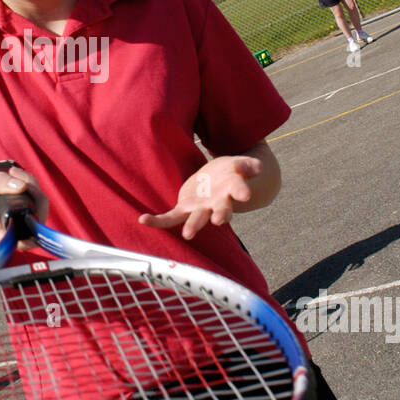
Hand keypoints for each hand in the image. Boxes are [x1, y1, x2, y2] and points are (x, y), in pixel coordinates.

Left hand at [138, 155, 262, 240]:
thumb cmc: (229, 172)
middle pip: (220, 210)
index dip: (241, 192)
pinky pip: (170, 218)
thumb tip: (257, 167)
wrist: (218, 179)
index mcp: (232, 189)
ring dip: (194, 226)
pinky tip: (142, 219)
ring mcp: (201, 209)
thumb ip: (247, 165)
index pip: (238, 190)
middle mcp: (217, 203)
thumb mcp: (239, 164)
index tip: (245, 195)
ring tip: (188, 234)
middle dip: (221, 215)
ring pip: (197, 219)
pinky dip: (157, 221)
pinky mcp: (184, 209)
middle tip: (220, 220)